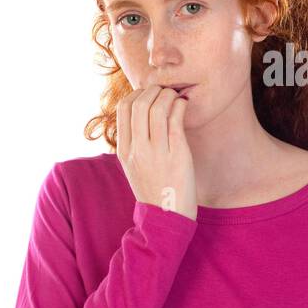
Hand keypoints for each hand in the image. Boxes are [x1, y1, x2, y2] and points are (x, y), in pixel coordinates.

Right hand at [116, 84, 196, 220]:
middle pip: (139, 104)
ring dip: (168, 95)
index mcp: (124, 151)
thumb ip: (133, 143)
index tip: (148, 95)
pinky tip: (184, 106)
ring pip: (157, 108)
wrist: (166, 217)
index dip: (136, 94)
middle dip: (153, 90)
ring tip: (175, 97)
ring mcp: (156, 152)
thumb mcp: (133, 166)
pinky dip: (180, 106)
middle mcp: (137, 149)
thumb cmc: (153, 189)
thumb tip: (140, 115)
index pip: (123, 109)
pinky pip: (176, 120)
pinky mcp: (177, 155)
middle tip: (164, 92)